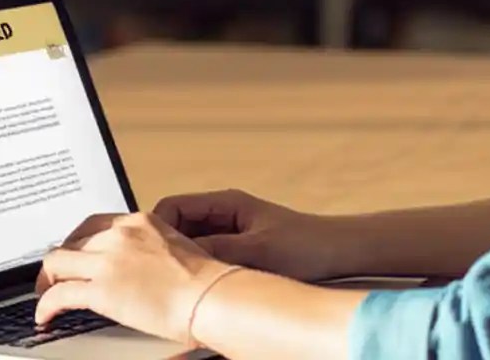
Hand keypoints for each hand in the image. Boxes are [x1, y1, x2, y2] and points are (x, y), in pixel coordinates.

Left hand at [35, 212, 231, 343]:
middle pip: (73, 241)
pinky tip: (46, 315)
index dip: (79, 242)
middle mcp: (121, 234)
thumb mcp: (175, 250)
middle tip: (57, 276)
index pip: (95, 225)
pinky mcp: (102, 289)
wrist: (210, 297)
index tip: (76, 256)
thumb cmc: (205, 282)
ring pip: (57, 262)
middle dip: (62, 260)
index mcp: (142, 222)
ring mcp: (109, 260)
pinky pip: (59, 294)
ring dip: (48, 279)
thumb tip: (139, 270)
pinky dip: (46, 306)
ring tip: (46, 294)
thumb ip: (151, 251)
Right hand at [153, 189, 349, 281]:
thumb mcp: (257, 249)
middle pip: (176, 227)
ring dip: (184, 261)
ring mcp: (229, 233)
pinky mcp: (237, 251)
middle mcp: (223, 214)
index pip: (173, 206)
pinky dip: (199, 270)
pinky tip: (201, 287)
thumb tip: (179, 257)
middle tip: (160, 272)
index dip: (156, 227)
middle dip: (166, 248)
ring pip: (190, 245)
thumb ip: (218, 250)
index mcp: (225, 202)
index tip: (151, 252)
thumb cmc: (305, 244)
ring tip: (180, 282)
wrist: (337, 252)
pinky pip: (206, 258)